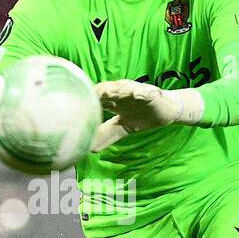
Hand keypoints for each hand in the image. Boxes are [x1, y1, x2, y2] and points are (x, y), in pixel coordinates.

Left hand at [89, 79, 203, 151]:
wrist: (166, 112)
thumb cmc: (142, 116)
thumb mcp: (123, 128)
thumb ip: (107, 135)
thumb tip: (90, 148)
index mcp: (111, 100)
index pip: (94, 98)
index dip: (84, 101)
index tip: (72, 107)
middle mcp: (120, 93)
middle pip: (105, 90)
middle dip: (96, 93)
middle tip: (86, 96)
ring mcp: (135, 91)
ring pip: (123, 88)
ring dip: (117, 90)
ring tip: (109, 92)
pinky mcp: (151, 93)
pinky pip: (145, 92)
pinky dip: (141, 92)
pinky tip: (138, 95)